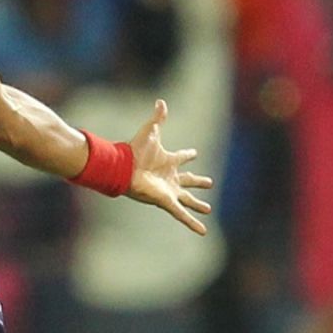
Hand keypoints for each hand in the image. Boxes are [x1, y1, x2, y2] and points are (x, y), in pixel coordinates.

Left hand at [126, 99, 213, 235]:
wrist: (123, 168)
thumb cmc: (135, 150)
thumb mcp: (150, 131)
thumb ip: (158, 118)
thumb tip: (161, 101)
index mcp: (168, 161)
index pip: (181, 157)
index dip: (187, 155)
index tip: (194, 153)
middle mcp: (170, 177)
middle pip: (187, 181)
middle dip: (197, 182)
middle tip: (209, 182)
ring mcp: (169, 190)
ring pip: (187, 200)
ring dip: (197, 205)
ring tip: (208, 209)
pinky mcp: (167, 201)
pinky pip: (182, 214)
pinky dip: (192, 223)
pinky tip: (203, 231)